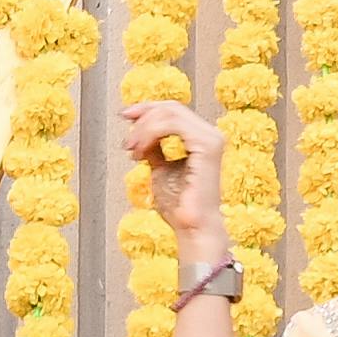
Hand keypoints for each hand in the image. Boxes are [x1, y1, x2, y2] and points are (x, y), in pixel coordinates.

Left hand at [123, 86, 228, 254]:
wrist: (191, 228)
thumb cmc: (180, 207)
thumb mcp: (160, 168)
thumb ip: (154, 148)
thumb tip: (140, 133)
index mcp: (202, 139)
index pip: (174, 111)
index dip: (147, 109)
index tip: (126, 116)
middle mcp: (210, 135)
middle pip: (171, 108)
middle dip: (142, 117)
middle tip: (126, 139)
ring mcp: (211, 138)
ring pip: (170, 113)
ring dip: (144, 128)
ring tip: (132, 150)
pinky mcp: (207, 145)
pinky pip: (172, 125)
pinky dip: (150, 133)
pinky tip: (141, 151)